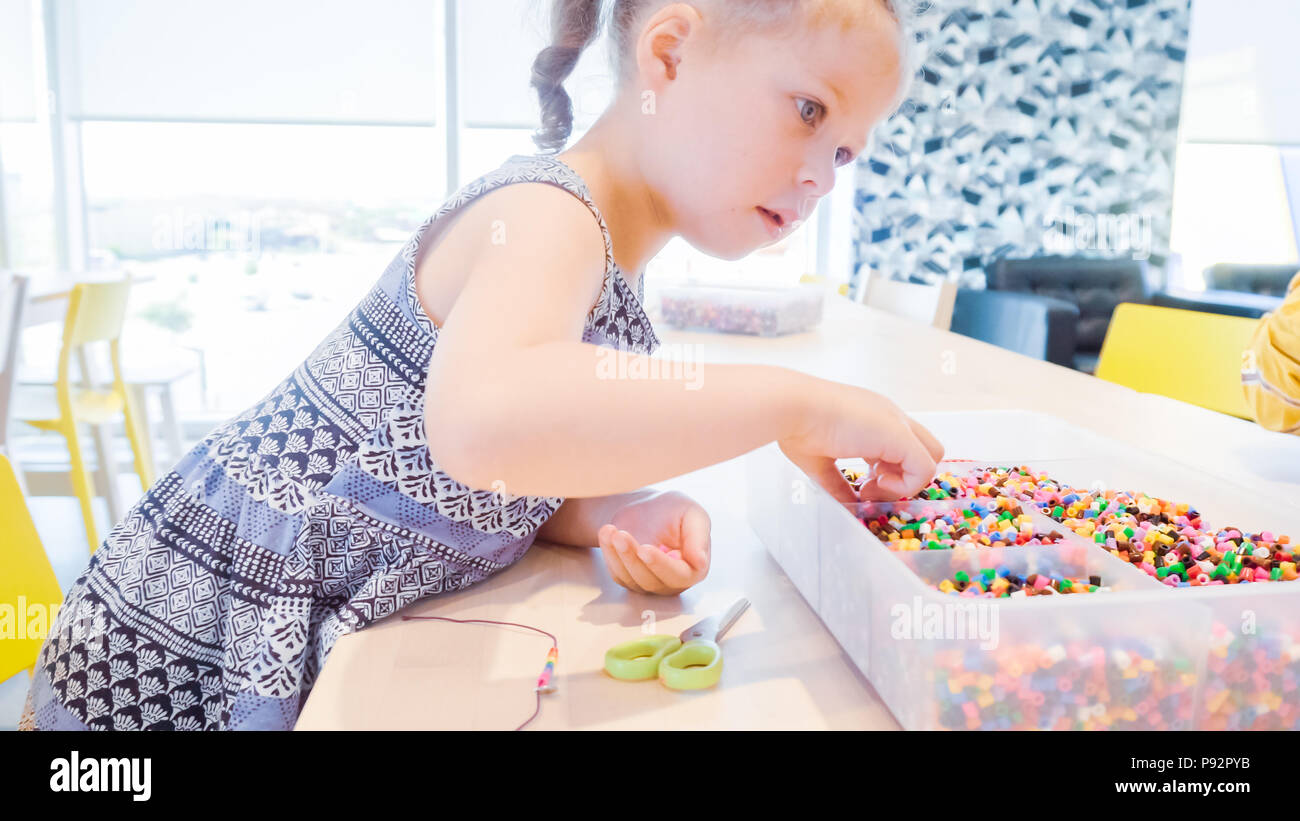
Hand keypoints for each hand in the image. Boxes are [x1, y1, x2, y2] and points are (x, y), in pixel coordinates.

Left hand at [597, 491, 710, 594]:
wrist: (649, 508)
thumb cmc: (674, 511)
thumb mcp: (692, 515)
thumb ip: (698, 537)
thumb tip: (699, 562)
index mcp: (694, 568)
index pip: (678, 575)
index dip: (661, 564)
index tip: (645, 549)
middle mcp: (672, 581)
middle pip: (651, 581)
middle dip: (633, 558)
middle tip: (621, 535)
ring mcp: (650, 583)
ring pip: (631, 579)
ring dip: (618, 555)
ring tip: (611, 531)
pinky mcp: (630, 579)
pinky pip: (617, 574)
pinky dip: (609, 554)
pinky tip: (607, 534)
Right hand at [778, 380, 943, 503]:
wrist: (792, 406)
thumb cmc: (796, 425)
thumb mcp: (819, 460)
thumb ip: (838, 483)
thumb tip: (846, 504)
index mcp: (872, 419)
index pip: (900, 445)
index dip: (889, 471)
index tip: (863, 481)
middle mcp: (890, 418)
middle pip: (924, 449)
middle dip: (903, 476)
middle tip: (871, 487)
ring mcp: (898, 424)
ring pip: (931, 459)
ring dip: (903, 484)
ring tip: (868, 488)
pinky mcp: (900, 436)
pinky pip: (926, 469)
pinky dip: (904, 486)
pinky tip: (874, 484)